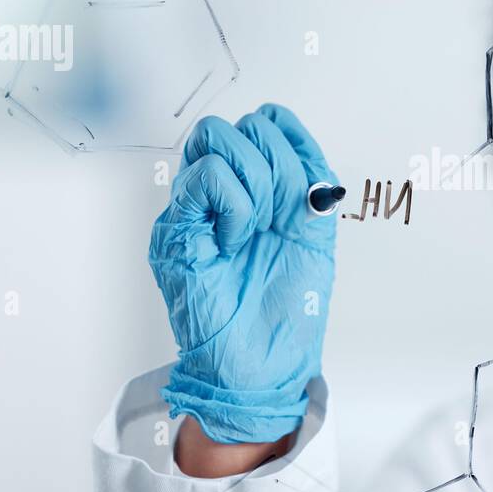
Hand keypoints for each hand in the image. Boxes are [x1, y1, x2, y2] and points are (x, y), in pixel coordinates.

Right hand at [148, 104, 337, 443]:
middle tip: (280, 216)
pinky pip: (205, 176)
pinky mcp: (175, 228)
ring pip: (218, 136)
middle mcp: (222, 192)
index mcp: (257, 190)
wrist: (265, 368)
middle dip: (277, 163)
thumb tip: (299, 140)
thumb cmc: (287, 313)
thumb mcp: (317, 235)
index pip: (267, 123)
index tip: (305, 195)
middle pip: (242, 124)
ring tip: (256, 228)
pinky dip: (234, 202)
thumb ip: (312, 184)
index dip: (292, 144)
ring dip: (254, 179)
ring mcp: (195, 208)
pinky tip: (236, 238)